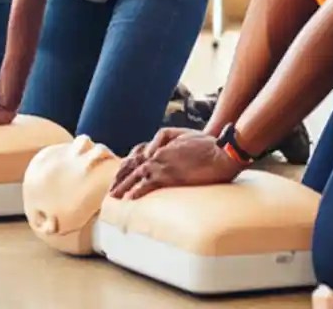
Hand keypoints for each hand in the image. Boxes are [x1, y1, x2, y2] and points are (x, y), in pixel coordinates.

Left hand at [108, 128, 242, 199]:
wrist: (221, 152)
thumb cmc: (206, 143)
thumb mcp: (181, 134)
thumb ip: (162, 138)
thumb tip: (150, 151)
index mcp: (159, 146)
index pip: (136, 156)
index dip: (126, 167)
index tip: (120, 176)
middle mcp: (157, 155)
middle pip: (131, 167)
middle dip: (120, 179)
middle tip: (111, 191)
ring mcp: (162, 166)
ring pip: (135, 176)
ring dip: (123, 187)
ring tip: (113, 197)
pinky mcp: (169, 177)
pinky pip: (148, 185)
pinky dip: (137, 192)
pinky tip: (129, 199)